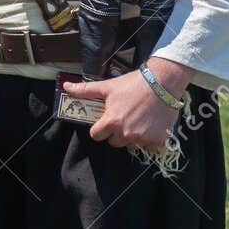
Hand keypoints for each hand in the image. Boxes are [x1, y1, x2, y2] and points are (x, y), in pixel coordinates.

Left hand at [61, 70, 181, 149]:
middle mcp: (126, 133)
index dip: (100, 128)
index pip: (96, 135)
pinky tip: (150, 125)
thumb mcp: (107, 87)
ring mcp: (143, 138)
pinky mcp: (158, 140)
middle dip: (116, 133)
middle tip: (124, 118)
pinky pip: (148, 146)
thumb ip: (85, 90)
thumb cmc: (133, 84)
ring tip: (137, 121)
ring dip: (132, 137)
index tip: (107, 120)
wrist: (163, 83)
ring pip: (131, 145)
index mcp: (111, 122)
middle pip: (114, 142)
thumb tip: (66, 86)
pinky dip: (149, 139)